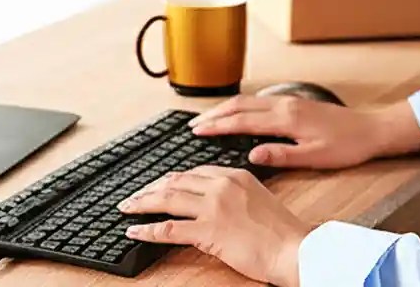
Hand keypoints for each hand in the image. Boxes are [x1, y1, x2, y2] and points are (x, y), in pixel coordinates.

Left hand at [119, 166, 309, 286]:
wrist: (293, 248)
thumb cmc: (282, 231)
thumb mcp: (259, 199)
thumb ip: (236, 194)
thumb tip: (216, 202)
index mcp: (235, 175)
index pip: (194, 172)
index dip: (171, 179)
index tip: (158, 185)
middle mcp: (222, 186)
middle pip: (176, 181)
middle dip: (151, 188)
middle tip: (135, 196)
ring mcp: (214, 207)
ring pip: (167, 199)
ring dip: (143, 203)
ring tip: (127, 208)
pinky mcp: (209, 231)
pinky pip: (170, 229)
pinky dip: (149, 230)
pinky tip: (136, 232)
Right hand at [189, 95, 419, 169]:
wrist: (372, 130)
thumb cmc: (347, 146)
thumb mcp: (314, 157)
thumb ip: (282, 155)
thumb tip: (252, 155)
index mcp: (286, 119)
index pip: (242, 120)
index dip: (217, 126)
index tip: (196, 132)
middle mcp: (285, 105)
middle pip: (240, 105)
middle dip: (214, 114)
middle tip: (193, 125)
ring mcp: (290, 102)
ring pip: (249, 100)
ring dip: (226, 108)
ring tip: (208, 120)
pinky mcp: (296, 104)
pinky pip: (260, 101)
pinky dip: (242, 107)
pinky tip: (238, 115)